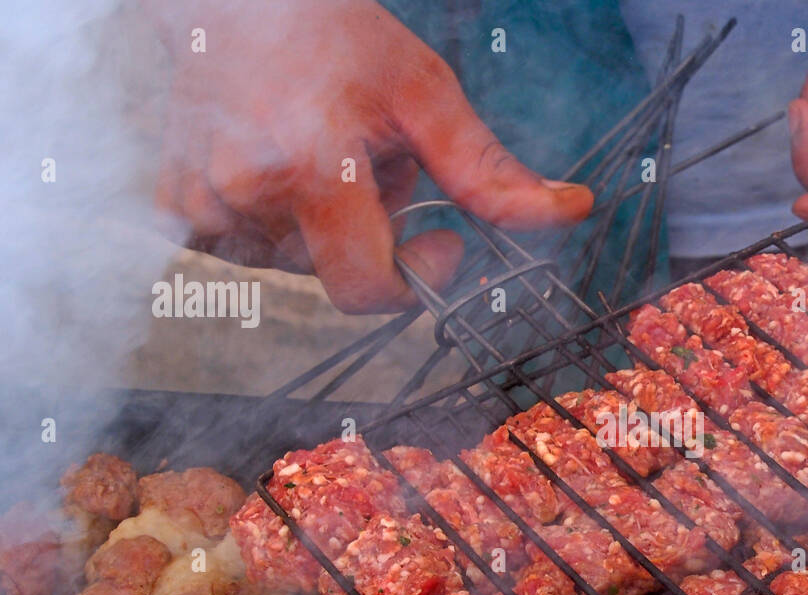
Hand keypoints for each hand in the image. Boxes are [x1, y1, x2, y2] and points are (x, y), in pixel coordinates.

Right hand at [146, 0, 592, 312]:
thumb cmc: (333, 37)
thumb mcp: (424, 94)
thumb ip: (488, 170)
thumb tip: (571, 211)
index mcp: (308, 166)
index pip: (365, 287)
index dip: (413, 282)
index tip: (441, 239)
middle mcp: (246, 193)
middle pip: (338, 277)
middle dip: (373, 238)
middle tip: (373, 168)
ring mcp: (205, 203)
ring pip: (298, 265)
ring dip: (326, 228)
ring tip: (323, 154)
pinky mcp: (180, 205)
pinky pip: (249, 250)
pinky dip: (278, 222)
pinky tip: (278, 165)